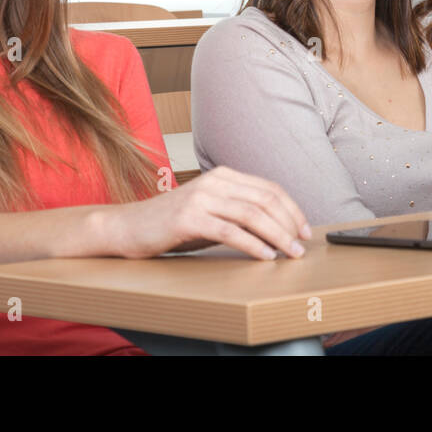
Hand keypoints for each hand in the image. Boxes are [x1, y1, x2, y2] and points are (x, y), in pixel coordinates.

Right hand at [105, 166, 311, 260]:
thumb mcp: (210, 211)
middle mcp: (215, 181)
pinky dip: (253, 244)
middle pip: (265, 200)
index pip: (269, 188)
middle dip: (289, 224)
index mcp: (223, 175)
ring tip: (290, 253)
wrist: (126, 227)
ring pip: (252, 215)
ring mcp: (201, 197)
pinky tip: (265, 256)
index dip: (292, 209)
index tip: (305, 230)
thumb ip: (237, 212)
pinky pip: (230, 231)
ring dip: (277, 236)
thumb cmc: (170, 224)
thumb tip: (276, 229)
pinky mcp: (189, 218)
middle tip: (302, 245)